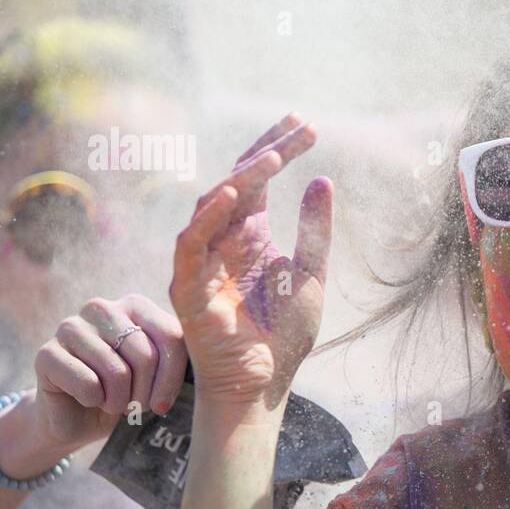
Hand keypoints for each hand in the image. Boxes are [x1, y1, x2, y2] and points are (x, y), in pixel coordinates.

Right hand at [32, 293, 188, 447]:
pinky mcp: (46, 352)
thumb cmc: (129, 392)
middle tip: (136, 406)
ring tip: (114, 403)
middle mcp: (101, 308)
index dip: (172, 377)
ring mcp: (70, 327)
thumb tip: (213, 353)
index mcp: (135, 305)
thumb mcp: (161, 372)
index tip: (164, 404)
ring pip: (116, 370)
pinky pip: (87, 383)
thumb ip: (180, 355)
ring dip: (120, 400)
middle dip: (145, 392)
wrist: (78, 418)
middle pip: (144, 354)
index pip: (170, 336)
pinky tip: (88, 399)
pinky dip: (94, 401)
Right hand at [169, 113, 332, 408]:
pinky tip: (234, 193)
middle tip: (301, 124)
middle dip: (268, 150)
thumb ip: (314, 231)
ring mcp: (202, 260)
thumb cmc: (282, 336)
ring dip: (245, 178)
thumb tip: (322, 179)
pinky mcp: (188, 286)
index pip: (260, 181)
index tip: (307, 123)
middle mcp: (222, 240)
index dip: (279, 149)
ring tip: (277, 155)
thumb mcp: (310, 275)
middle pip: (239, 182)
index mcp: (249, 236)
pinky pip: (192, 243)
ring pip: (215, 204)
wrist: (261, 385)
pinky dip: (209, 216)